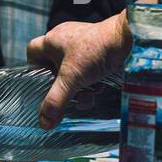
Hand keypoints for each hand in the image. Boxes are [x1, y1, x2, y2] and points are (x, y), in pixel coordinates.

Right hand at [27, 12, 131, 128]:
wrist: (128, 40)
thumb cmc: (96, 51)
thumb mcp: (71, 79)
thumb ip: (56, 101)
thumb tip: (44, 122)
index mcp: (53, 40)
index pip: (33, 51)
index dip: (34, 68)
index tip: (42, 83)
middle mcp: (66, 39)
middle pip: (55, 67)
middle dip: (63, 85)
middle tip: (69, 95)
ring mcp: (83, 43)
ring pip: (74, 71)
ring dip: (80, 86)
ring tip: (89, 94)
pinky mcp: (99, 49)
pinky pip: (89, 69)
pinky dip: (93, 81)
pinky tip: (99, 87)